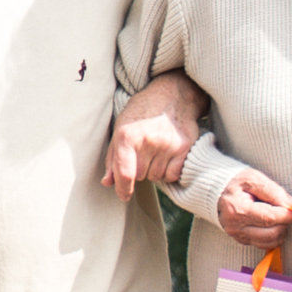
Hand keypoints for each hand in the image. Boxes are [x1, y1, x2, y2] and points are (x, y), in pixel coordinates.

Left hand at [104, 69, 206, 191]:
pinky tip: (168, 155)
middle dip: (139, 171)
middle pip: (140, 176)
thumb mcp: (121, 128)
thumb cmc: (141, 113)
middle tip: (143, 153)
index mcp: (127, 136)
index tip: (123, 195)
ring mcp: (168, 144)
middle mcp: (148, 140)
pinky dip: (170, 170)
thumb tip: (107, 182)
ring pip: (157, 177)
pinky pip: (173, 175)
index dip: (123, 188)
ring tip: (156, 150)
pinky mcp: (185, 147)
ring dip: (155, 170)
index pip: (125, 173)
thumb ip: (113, 157)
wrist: (172, 96)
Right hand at [213, 166, 291, 255]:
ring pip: (270, 242)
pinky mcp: (241, 240)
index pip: (270, 218)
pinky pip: (264, 245)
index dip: (287, 215)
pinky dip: (273, 236)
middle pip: (272, 233)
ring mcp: (238, 236)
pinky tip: (271, 224)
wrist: (217, 191)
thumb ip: (273, 191)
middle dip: (284, 223)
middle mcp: (236, 227)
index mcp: (238, 209)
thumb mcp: (253, 178)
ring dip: (280, 231)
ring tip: (277, 217)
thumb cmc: (235, 182)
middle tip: (285, 211)